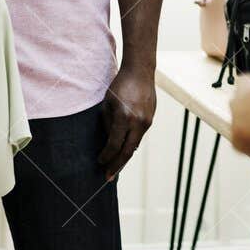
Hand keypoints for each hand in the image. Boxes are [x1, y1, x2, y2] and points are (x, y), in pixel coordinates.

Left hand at [99, 62, 155, 180]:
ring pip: (134, 145)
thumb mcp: (106, 104)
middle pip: (127, 151)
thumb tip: (107, 142)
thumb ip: (107, 124)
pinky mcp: (151, 119)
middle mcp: (138, 122)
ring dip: (124, 157)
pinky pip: (139, 136)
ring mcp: (147, 121)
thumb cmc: (120, 86)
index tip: (99, 162)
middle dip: (116, 166)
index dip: (105, 156)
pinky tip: (123, 150)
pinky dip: (130, 145)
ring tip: (115, 167)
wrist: (140, 72)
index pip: (113, 145)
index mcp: (124, 117)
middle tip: (107, 177)